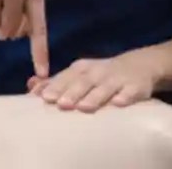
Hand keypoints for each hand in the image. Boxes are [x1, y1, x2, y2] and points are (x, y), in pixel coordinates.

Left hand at [26, 50, 160, 112]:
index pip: (67, 76)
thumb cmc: (101, 75)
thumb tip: (30, 87)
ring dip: (95, 96)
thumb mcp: (79, 74)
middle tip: (60, 104)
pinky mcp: (136, 86)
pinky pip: (130, 91)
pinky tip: (119, 103)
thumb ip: (56, 82)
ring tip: (84, 108)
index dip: (55, 86)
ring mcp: (118, 78)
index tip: (42, 97)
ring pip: (105, 87)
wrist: (141, 65)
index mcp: (83, 68)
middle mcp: (98, 71)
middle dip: (72, 92)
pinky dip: (125, 96)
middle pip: (83, 81)